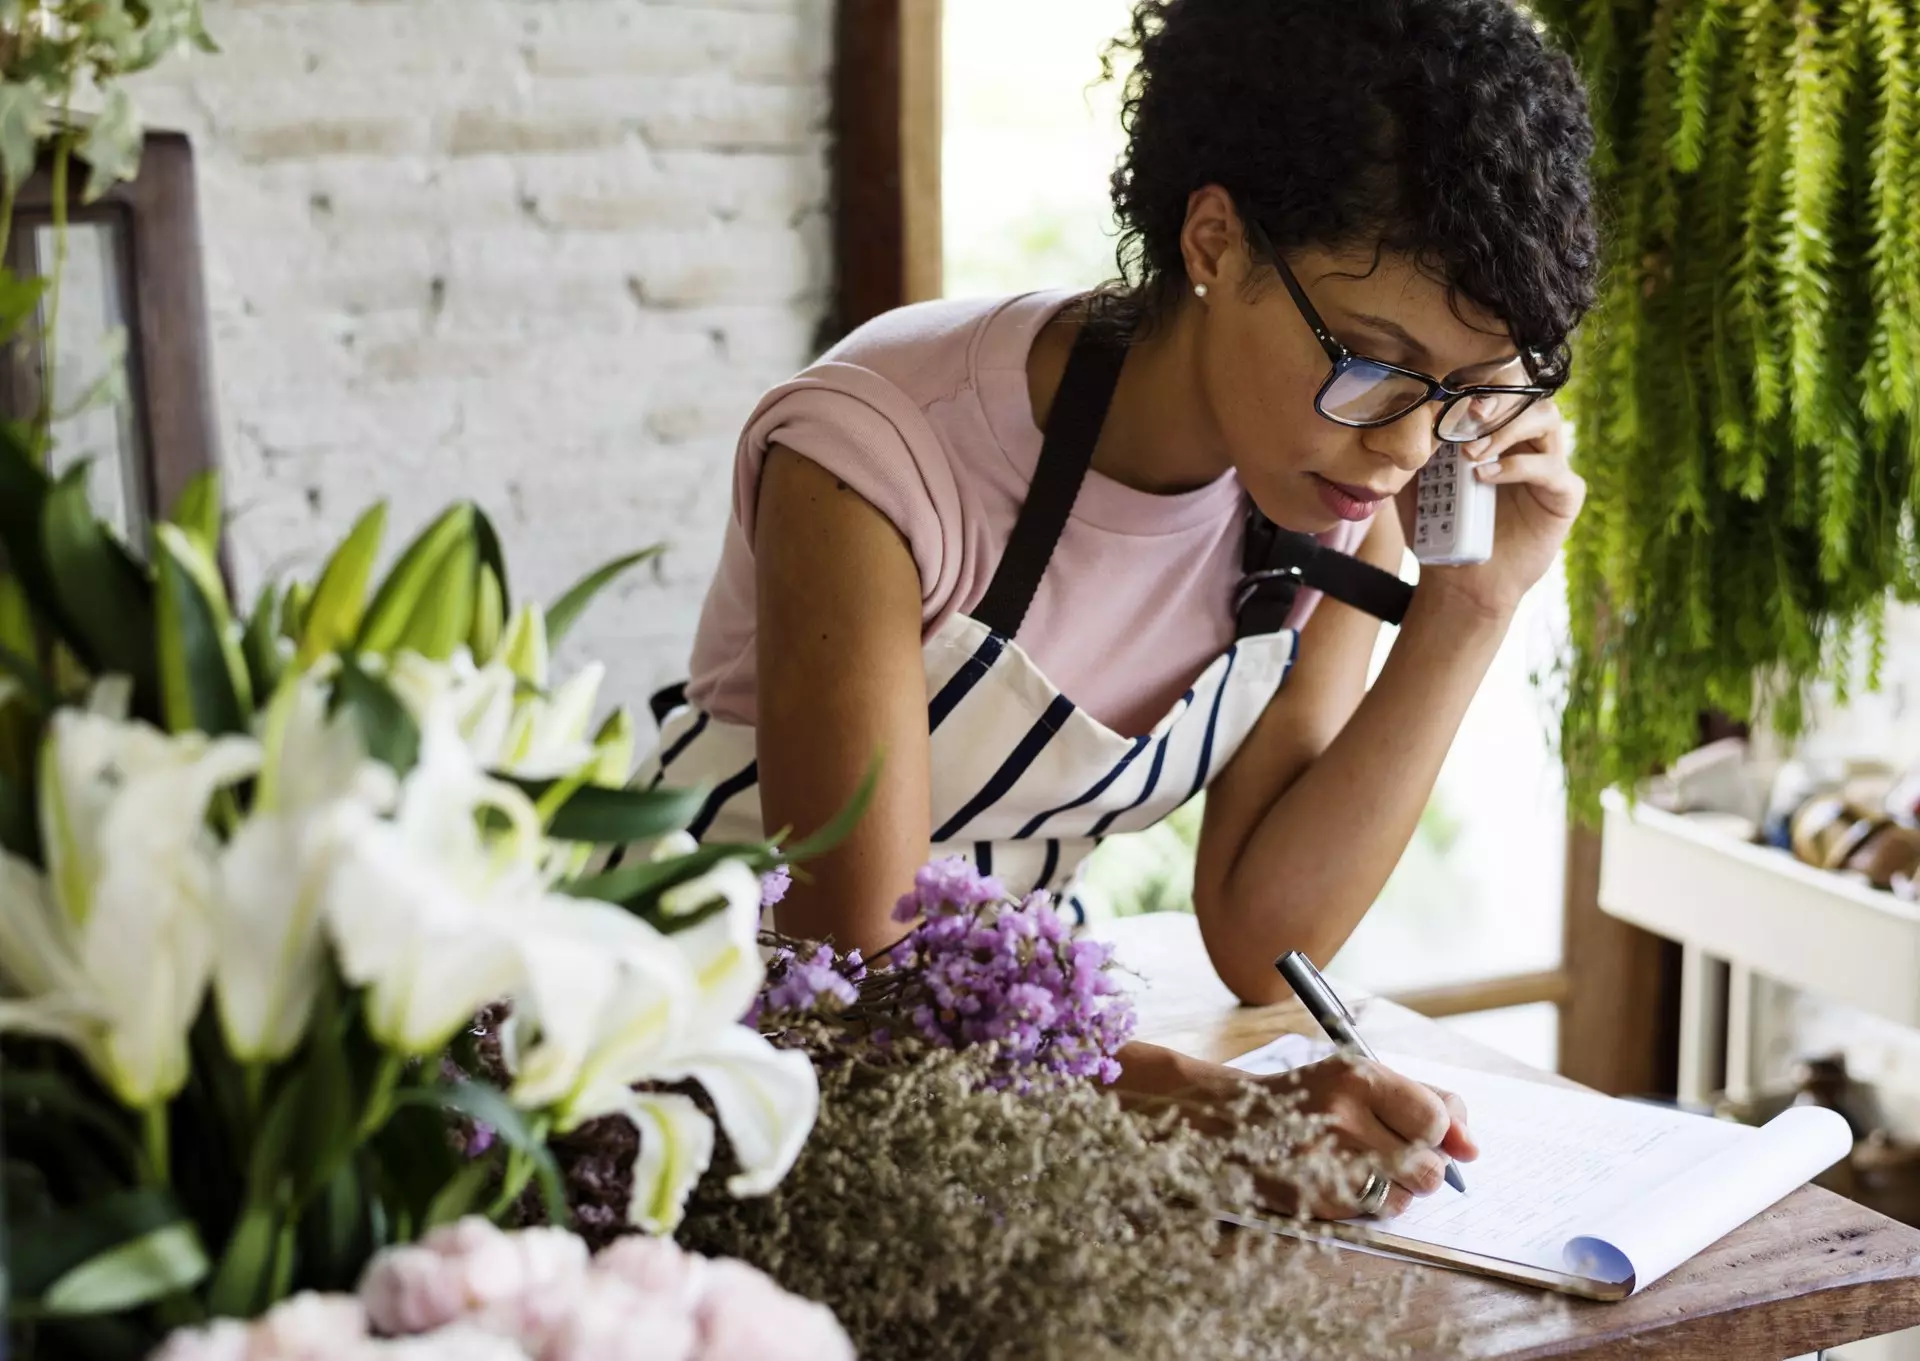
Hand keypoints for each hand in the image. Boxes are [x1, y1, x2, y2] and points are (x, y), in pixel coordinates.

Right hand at [1257, 1054, 1478, 1219]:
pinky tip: (1342, 1180)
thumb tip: (1472, 1150)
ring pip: (1407, 1197)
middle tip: (1388, 1150)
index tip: (1414, 1128)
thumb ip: (1428, 1102)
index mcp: (1356, 1076)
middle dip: (1420, 1166)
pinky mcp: (1315, 1199)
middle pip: (1428, 1168)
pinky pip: (1376, 1213)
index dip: (1434, 1132)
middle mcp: (1340, 1116)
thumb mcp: (1364, 1080)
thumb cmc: (1314, 1099)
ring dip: (1397, 1188)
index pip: (1436, 1120)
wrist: (1233, 1121)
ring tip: (1362, 1165)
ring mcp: (1324, 1161)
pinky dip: (1370, 1202)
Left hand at [1393, 400, 1584, 620]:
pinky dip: (1518, 467)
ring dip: (1508, 428)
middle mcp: (1527, 440)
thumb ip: (1412, 449)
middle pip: (1527, 394)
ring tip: (1471, 454)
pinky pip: (1553, 469)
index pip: (1498, 387)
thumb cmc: (1439, 528)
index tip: (1450, 390)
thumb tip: (1401, 414)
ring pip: (1546, 419)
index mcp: (1496, 429)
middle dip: (1496, 399)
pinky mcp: (1565, 494)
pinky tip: (1485, 477)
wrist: (1459, 580)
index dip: (1480, 382)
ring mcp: (1549, 464)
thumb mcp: (1414, 483)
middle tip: (1466, 417)